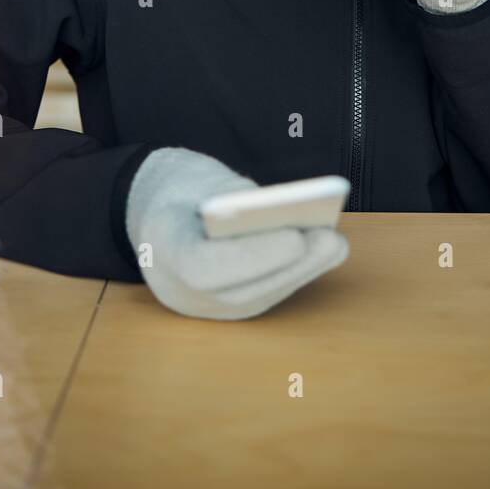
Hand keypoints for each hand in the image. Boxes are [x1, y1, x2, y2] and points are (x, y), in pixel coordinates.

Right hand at [125, 147, 348, 319]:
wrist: (155, 209)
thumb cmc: (183, 187)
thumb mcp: (200, 181)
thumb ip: (235, 203)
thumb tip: (288, 221)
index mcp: (160, 249)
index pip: (203, 267)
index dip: (252, 256)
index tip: (295, 236)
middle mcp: (176, 290)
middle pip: (238, 290)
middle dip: (290, 264)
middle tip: (331, 238)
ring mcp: (200, 306)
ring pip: (255, 298)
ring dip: (300, 272)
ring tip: (335, 244)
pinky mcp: (224, 307)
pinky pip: (261, 294)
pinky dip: (293, 272)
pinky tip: (324, 251)